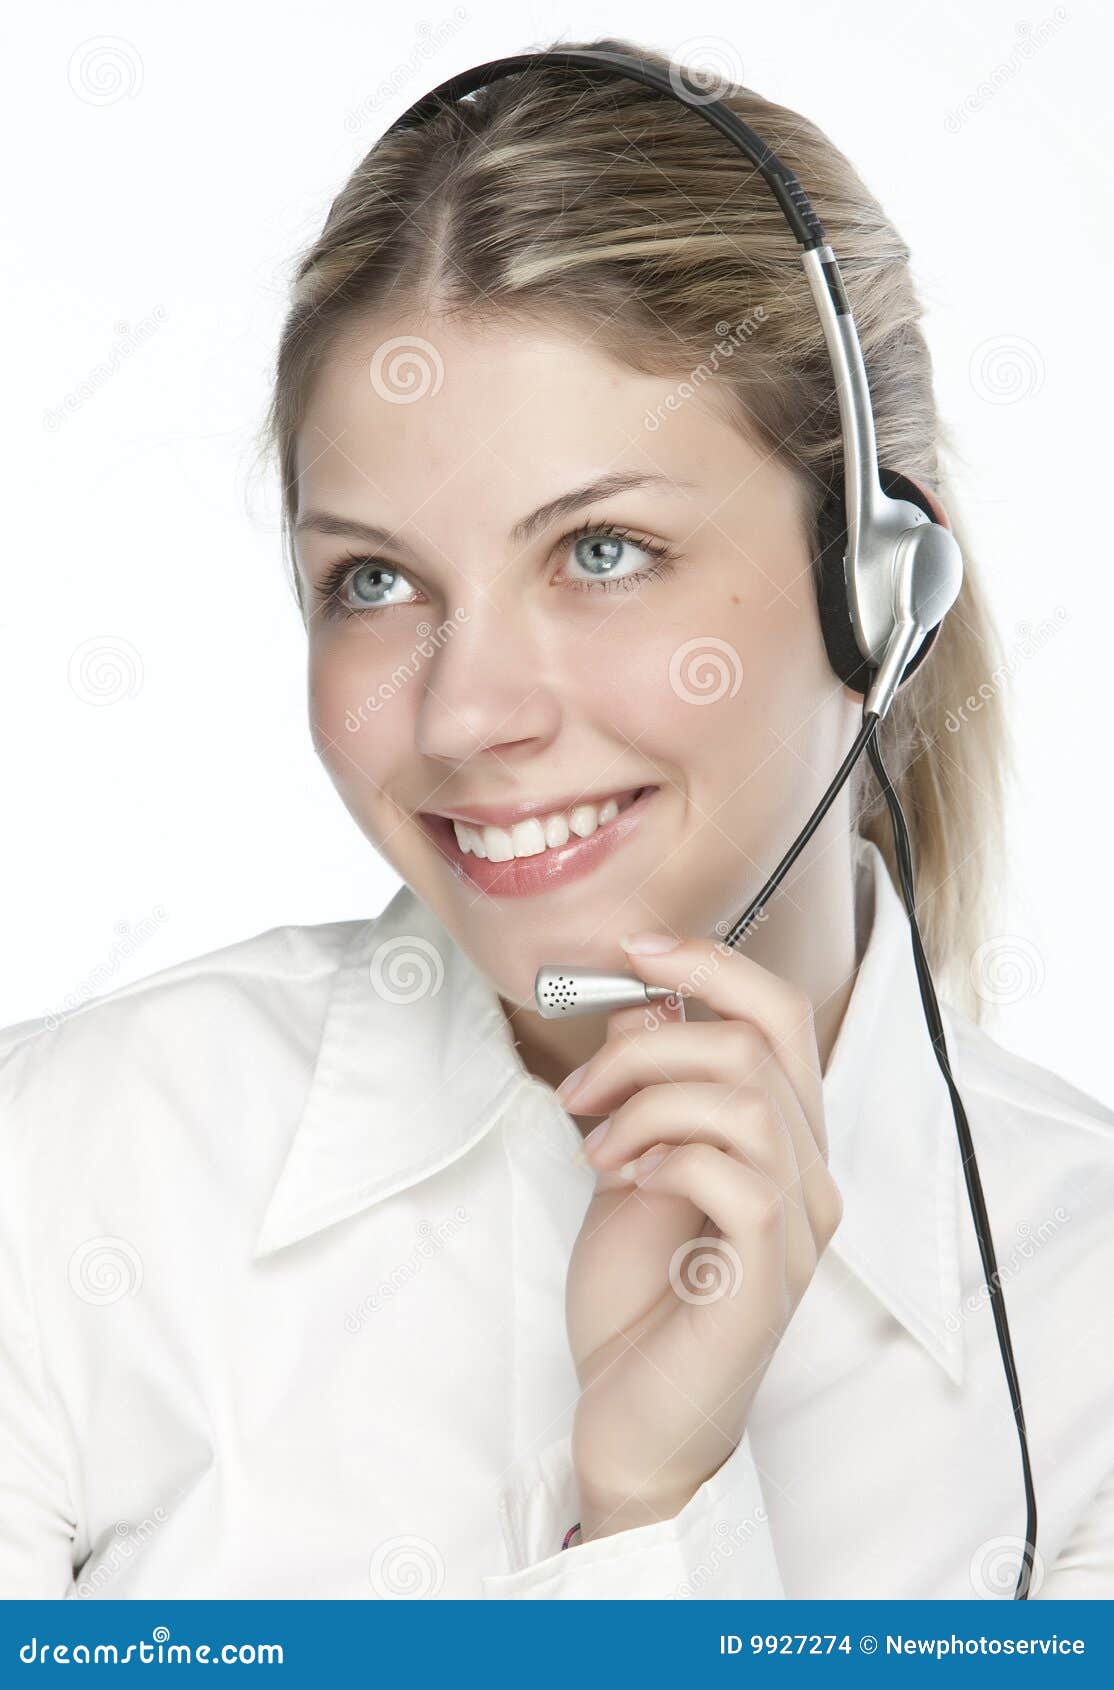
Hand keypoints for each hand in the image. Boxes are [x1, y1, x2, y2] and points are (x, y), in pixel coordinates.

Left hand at [556, 932, 841, 1540]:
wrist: (630, 1419)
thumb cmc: (636, 1300)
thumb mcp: (629, 1167)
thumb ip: (648, 1089)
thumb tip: (647, 1005)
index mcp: (783, 1139)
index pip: (780, 1013)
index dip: (710, 964)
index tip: (632, 950)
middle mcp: (809, 1175)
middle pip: (764, 1036)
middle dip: (650, 1042)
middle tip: (579, 1093)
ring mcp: (799, 1227)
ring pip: (746, 1099)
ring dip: (646, 1103)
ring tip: (593, 1150)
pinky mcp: (771, 1276)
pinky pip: (739, 1177)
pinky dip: (668, 1156)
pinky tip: (625, 1181)